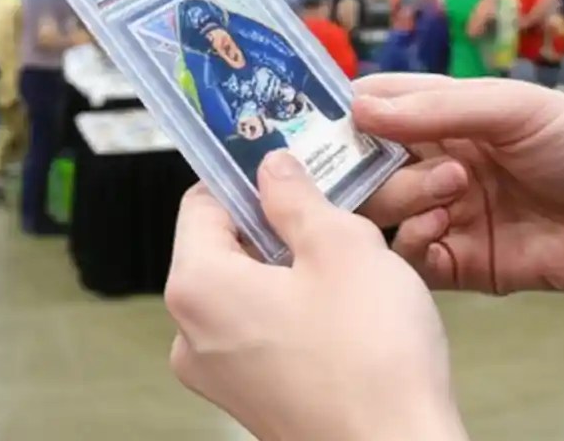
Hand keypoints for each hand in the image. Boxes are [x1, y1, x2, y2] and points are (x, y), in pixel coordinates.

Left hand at [165, 151, 464, 440]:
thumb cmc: (371, 363)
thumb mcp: (341, 246)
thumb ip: (298, 197)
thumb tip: (274, 171)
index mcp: (198, 287)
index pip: (200, 202)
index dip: (247, 177)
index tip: (287, 166)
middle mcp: (193, 335)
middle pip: (225, 248)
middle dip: (278, 225)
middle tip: (332, 212)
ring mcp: (221, 374)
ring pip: (249, 291)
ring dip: (294, 269)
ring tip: (350, 265)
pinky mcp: (253, 398)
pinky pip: (265, 332)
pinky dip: (299, 311)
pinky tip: (348, 312)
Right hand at [353, 74, 563, 294]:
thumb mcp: (516, 109)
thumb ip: (438, 109)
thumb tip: (357, 108)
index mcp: (450, 115)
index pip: (378, 105)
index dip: (344, 113)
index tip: (308, 125)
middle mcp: (439, 161)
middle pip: (371, 164)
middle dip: (374, 166)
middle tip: (411, 166)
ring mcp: (449, 214)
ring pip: (386, 212)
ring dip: (402, 201)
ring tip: (446, 195)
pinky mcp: (463, 264)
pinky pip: (413, 259)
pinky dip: (412, 247)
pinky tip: (438, 235)